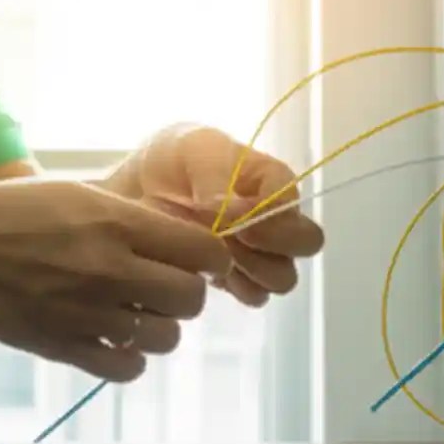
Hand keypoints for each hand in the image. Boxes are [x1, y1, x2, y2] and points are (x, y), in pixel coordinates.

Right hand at [0, 179, 231, 381]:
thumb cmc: (16, 212)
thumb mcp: (82, 194)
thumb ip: (135, 219)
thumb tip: (189, 239)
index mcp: (117, 223)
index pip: (204, 253)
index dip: (212, 260)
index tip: (201, 262)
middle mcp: (109, 269)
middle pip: (191, 299)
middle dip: (187, 295)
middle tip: (167, 288)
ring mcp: (87, 312)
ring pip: (166, 338)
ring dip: (160, 328)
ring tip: (137, 313)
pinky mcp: (64, 346)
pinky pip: (127, 369)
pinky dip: (131, 358)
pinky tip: (115, 339)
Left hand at [108, 124, 324, 306]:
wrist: (138, 190)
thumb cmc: (172, 158)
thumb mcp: (192, 147)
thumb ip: (215, 174)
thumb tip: (233, 212)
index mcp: (270, 178)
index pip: (292, 201)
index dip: (271, 213)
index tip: (234, 215)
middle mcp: (273, 216)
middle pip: (305, 243)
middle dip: (274, 245)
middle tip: (233, 239)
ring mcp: (258, 250)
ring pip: (283, 276)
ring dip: (254, 271)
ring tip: (217, 256)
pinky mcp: (236, 277)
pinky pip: (255, 295)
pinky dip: (235, 288)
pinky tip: (208, 272)